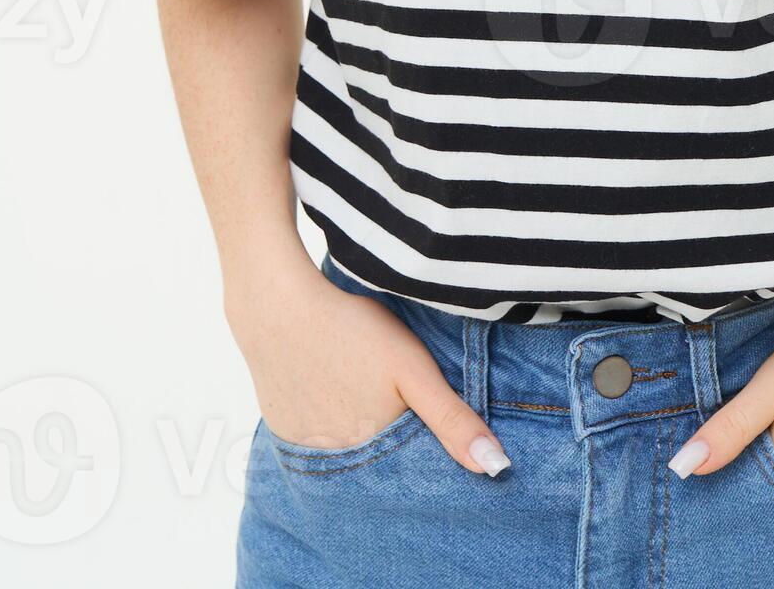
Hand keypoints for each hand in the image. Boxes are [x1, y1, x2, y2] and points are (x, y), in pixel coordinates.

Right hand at [225, 258, 511, 475]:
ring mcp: (303, 446)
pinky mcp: (280, 426)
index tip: (426, 421)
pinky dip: (328, 422)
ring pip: (345, 449)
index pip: (408, 469)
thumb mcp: (414, 370)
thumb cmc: (352, 331)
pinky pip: (314, 437)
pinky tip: (333, 389)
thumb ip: (453, 420)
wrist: (277, 304)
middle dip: (392, 443)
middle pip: (376, 461)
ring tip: (361, 389)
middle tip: (389, 396)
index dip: (423, 448)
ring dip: (359, 434)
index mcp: (370, 452)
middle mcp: (334, 461)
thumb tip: (496, 468)